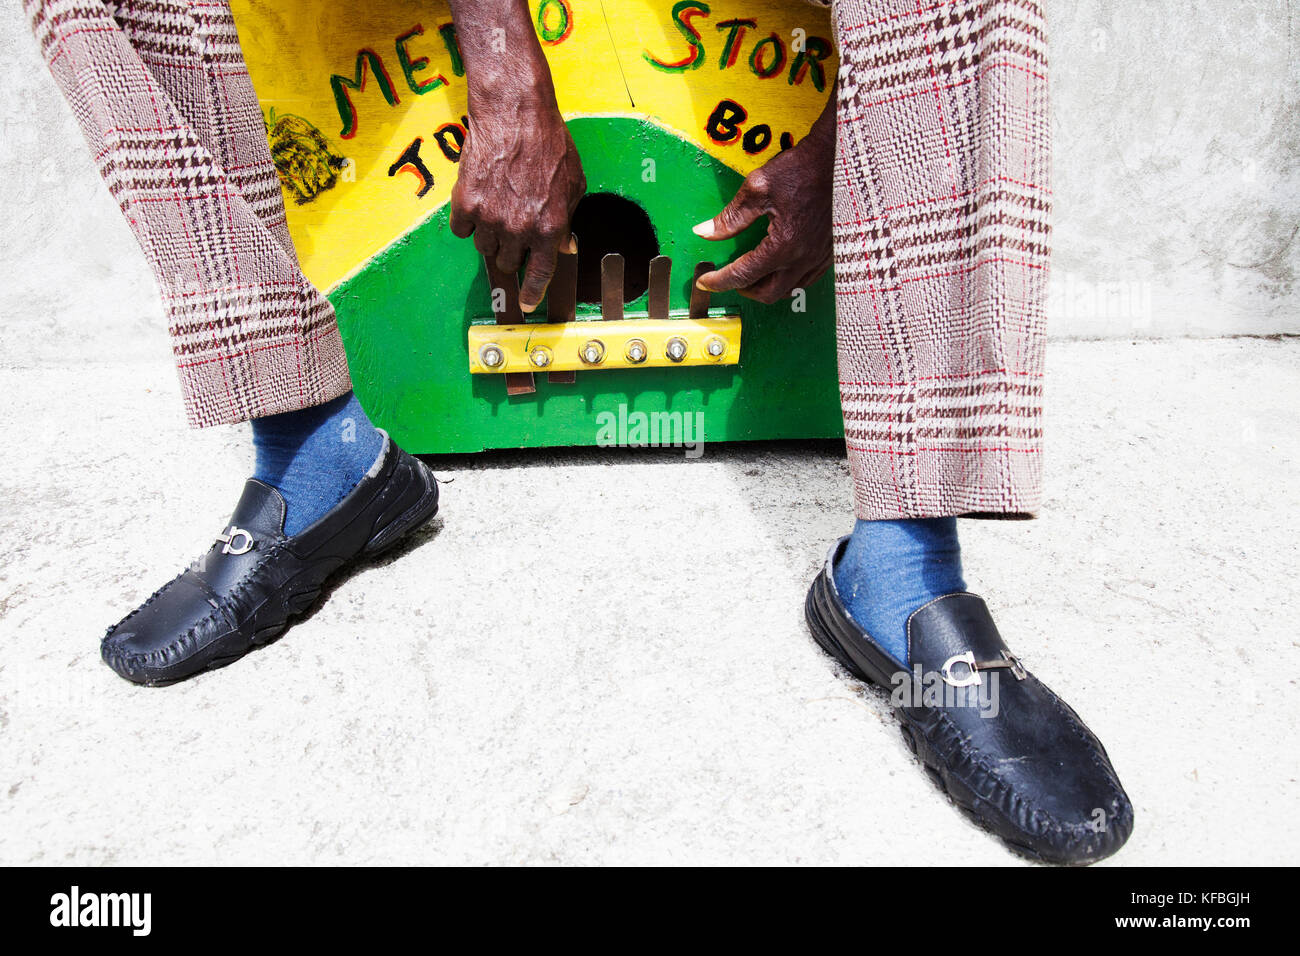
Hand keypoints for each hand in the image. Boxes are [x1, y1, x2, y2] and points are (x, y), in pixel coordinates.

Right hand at [447, 1, 585, 311]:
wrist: (515, 112)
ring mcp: (490, 218)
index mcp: (550, 228)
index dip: (532, 292)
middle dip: (512, 253)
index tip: (525, 302)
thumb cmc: (549, 143)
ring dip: (490, 237)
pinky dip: (468, 221)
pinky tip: (478, 201)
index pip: (540, 274)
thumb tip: (563, 246)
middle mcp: (520, 229)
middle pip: (508, 262)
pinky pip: (461, 230)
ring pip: (484, 248)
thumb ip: (567, 218)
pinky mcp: (465, 202)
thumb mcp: (574, 184)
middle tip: (511, 231)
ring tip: (496, 210)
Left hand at [694, 94, 834, 303]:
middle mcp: (803, 258)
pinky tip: (780, 267)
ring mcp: (820, 257)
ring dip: (766, 287)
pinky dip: (788, 280)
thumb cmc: (802, 169)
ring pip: (789, 289)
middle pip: (767, 293)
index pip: (743, 275)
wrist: (840, 159)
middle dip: (743, 290)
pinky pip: (807, 278)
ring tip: (752, 274)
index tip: (706, 280)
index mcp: (783, 245)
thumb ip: (730, 217)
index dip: (720, 281)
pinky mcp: (830, 252)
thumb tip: (705, 232)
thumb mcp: (758, 188)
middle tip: (729, 279)